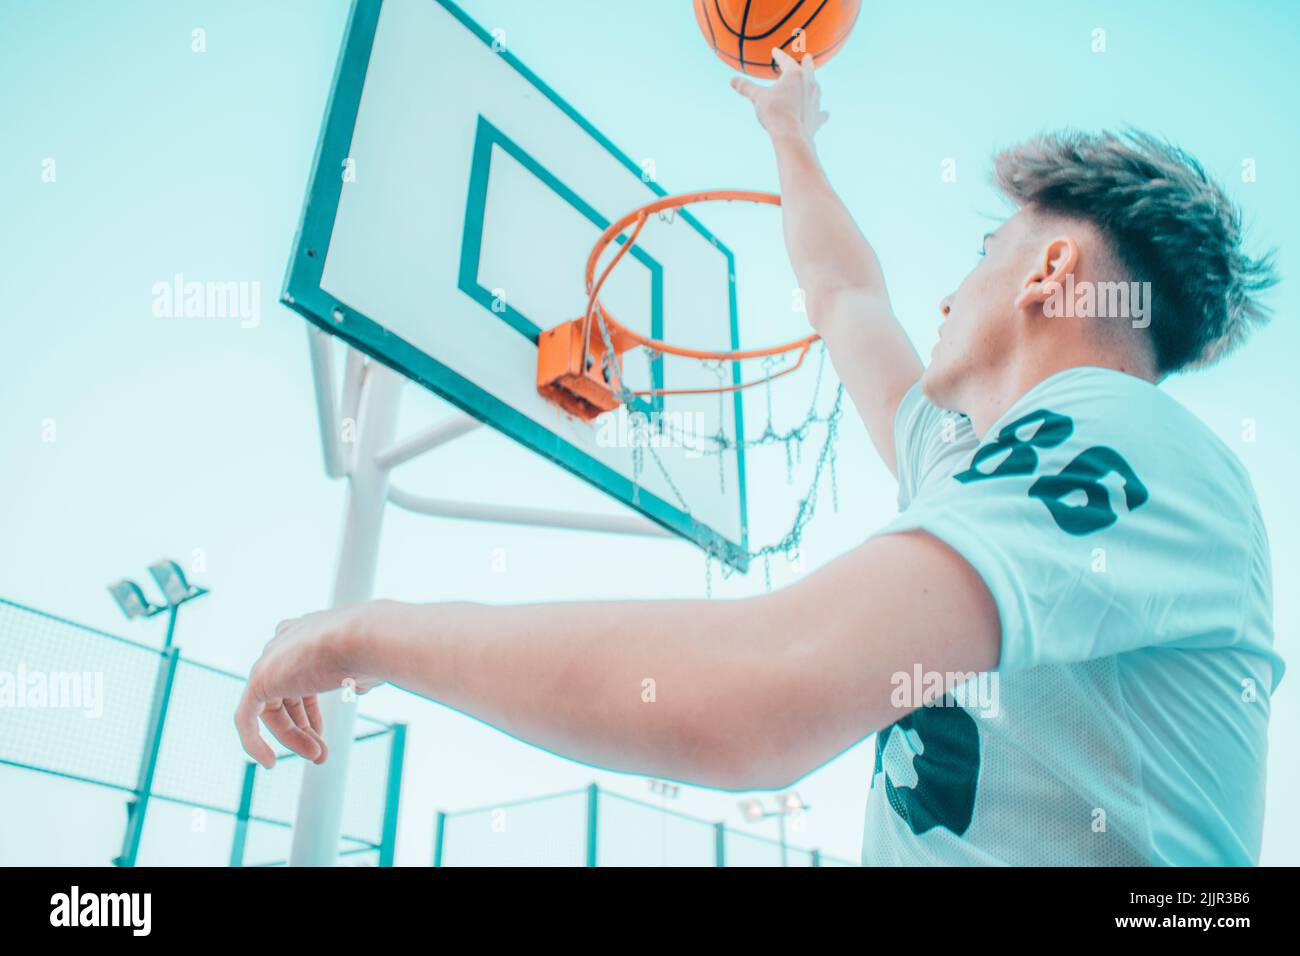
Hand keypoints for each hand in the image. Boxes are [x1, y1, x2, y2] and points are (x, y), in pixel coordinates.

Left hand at [234, 601, 388, 768]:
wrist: (364, 638)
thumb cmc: (373, 648)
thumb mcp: (364, 663)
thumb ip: (354, 673)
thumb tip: (358, 684)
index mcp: (305, 635)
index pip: (300, 677)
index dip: (309, 710)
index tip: (321, 732)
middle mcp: (284, 644)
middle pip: (285, 696)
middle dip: (304, 727)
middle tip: (320, 752)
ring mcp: (269, 660)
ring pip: (272, 710)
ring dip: (293, 737)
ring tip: (316, 756)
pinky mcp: (258, 680)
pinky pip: (246, 718)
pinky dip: (255, 741)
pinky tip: (269, 762)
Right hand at [731, 48, 828, 140]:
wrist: (791, 135)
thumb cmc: (774, 113)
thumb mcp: (757, 98)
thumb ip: (746, 88)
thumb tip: (732, 80)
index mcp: (794, 75)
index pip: (785, 61)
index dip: (779, 56)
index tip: (775, 51)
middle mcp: (808, 84)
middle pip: (808, 70)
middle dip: (807, 63)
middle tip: (809, 57)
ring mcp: (815, 100)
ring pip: (816, 89)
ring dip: (813, 85)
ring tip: (813, 84)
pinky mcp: (817, 117)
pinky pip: (821, 113)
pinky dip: (822, 113)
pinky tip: (825, 114)